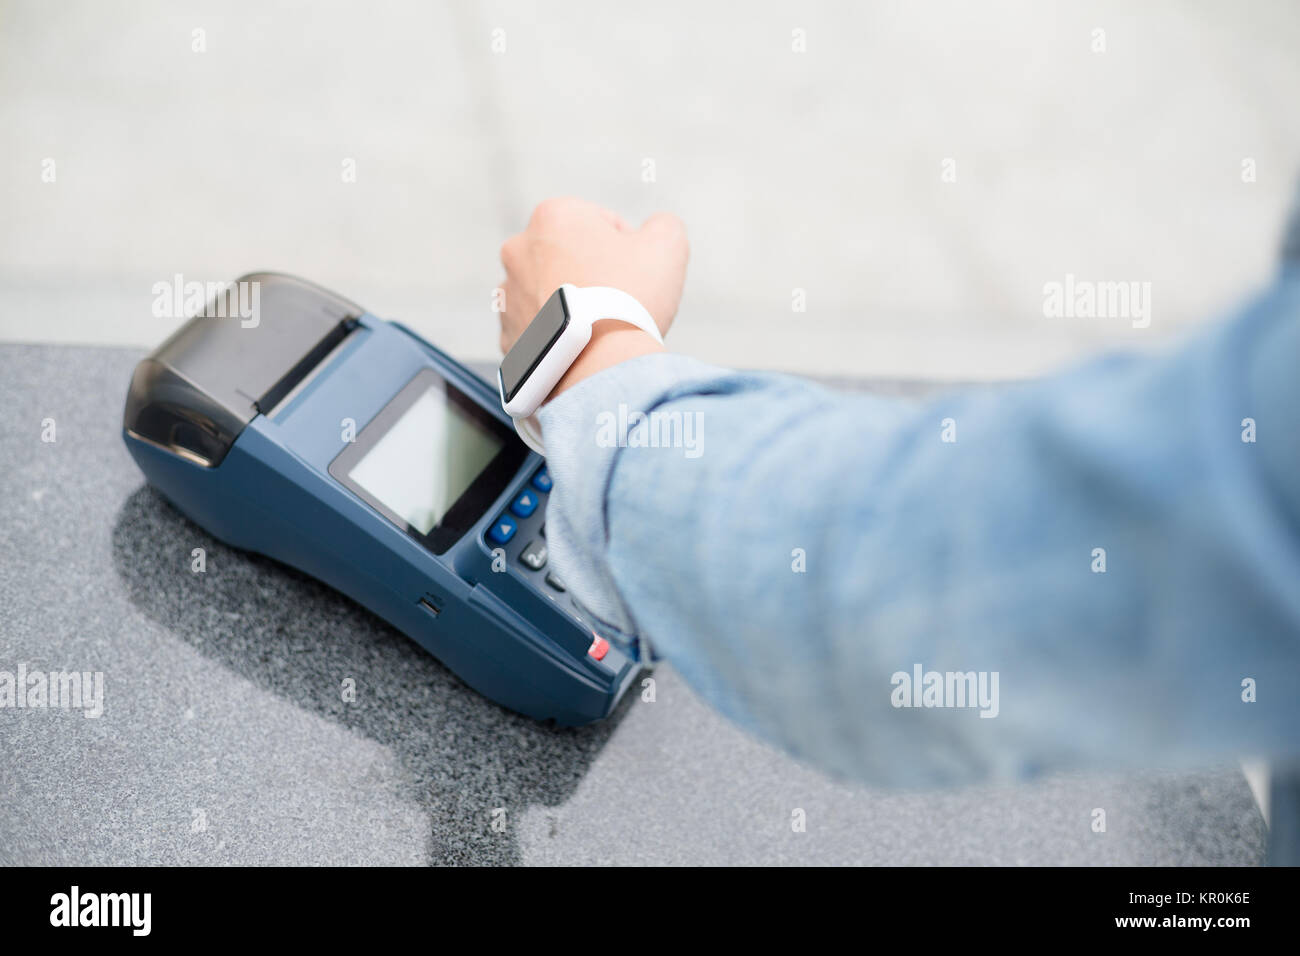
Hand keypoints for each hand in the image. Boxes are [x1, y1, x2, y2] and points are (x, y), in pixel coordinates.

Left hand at [497, 197, 688, 355]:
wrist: (602, 368)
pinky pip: (537, 328)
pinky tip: (582, 345)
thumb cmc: (633, 301)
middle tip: (620, 298)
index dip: (626, 246)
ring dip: (570, 302)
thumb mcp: (667, 245)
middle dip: (592, 271)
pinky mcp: (507, 335)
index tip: (636, 272)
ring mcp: (508, 295)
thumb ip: (663, 224)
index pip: (599, 222)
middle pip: (568, 255)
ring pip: (548, 291)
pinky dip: (556, 334)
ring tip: (600, 325)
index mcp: (553, 216)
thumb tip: (656, 227)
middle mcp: (518, 249)